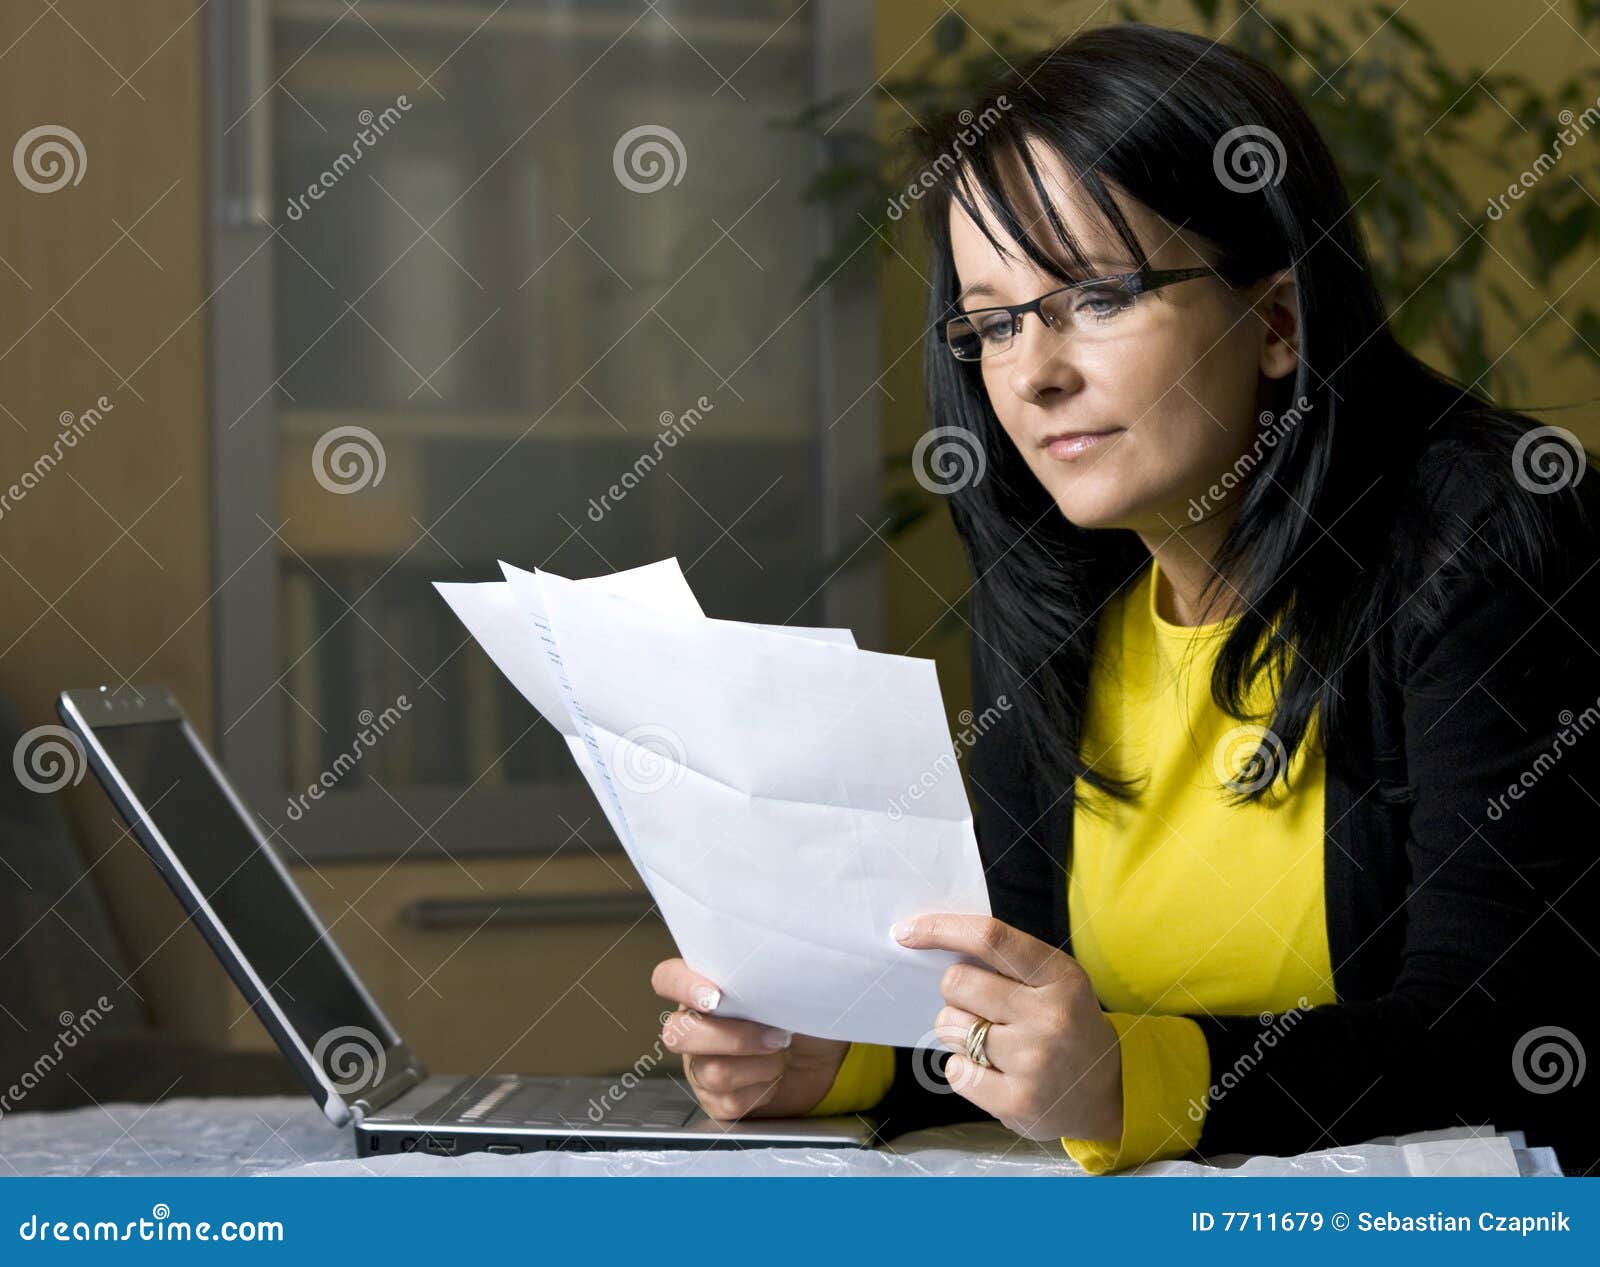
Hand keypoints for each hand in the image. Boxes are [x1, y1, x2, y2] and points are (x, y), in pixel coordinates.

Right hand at [650, 957, 849, 1118]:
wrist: (823, 1053)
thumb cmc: (801, 1011)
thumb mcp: (788, 984)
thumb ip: (768, 975)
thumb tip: (771, 972)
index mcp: (704, 988)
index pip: (667, 979)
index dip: (682, 987)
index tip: (715, 996)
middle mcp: (695, 1027)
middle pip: (677, 1034)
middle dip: (734, 1037)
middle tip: (776, 1034)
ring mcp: (701, 1066)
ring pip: (710, 1072)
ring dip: (759, 1065)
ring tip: (782, 1053)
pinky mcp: (717, 1100)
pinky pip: (728, 1101)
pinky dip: (762, 1090)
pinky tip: (775, 1077)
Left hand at [893, 913, 1122, 1141]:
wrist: (1108, 1093)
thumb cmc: (1065, 1024)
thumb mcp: (1055, 981)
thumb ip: (1006, 961)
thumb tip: (932, 941)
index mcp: (1060, 975)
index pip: (990, 938)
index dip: (942, 929)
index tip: (907, 931)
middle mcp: (1050, 1016)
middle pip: (957, 983)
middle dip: (955, 992)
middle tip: (979, 1007)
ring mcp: (1034, 1062)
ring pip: (949, 1026)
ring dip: (958, 1031)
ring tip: (992, 1042)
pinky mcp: (1017, 1102)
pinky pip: (955, 1071)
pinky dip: (964, 1069)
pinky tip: (995, 1072)